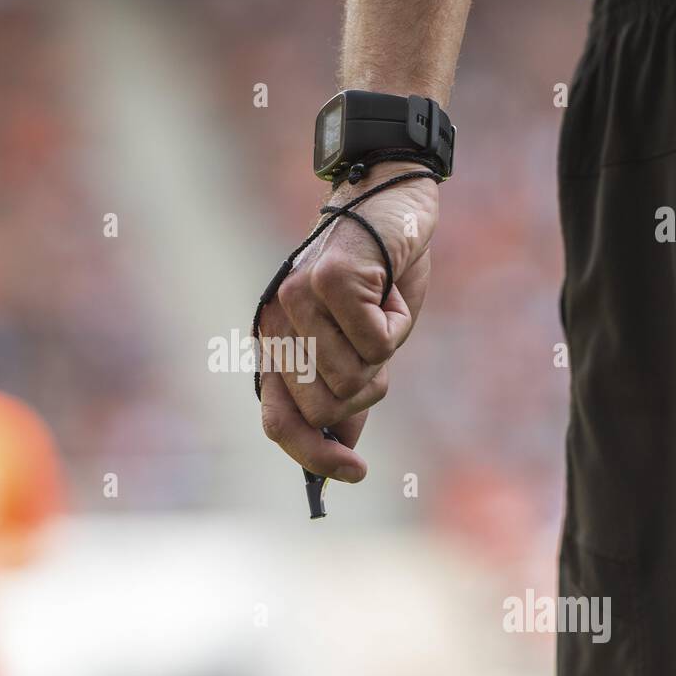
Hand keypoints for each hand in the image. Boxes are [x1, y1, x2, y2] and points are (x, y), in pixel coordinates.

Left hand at [258, 160, 438, 480]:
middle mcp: (276, 326)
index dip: (313, 455)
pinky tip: (390, 290)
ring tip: (382, 309)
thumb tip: (342, 451)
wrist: (392, 202)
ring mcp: (297, 302)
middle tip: (378, 348)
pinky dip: (398, 325)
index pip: (277, 421)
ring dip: (385, 353)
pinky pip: (375, 345)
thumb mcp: (365, 344)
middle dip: (366, 391)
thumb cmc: (380, 276)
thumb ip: (347, 393)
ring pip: (353, 380)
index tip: (355, 473)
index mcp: (277, 346)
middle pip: (324, 409)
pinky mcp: (329, 282)